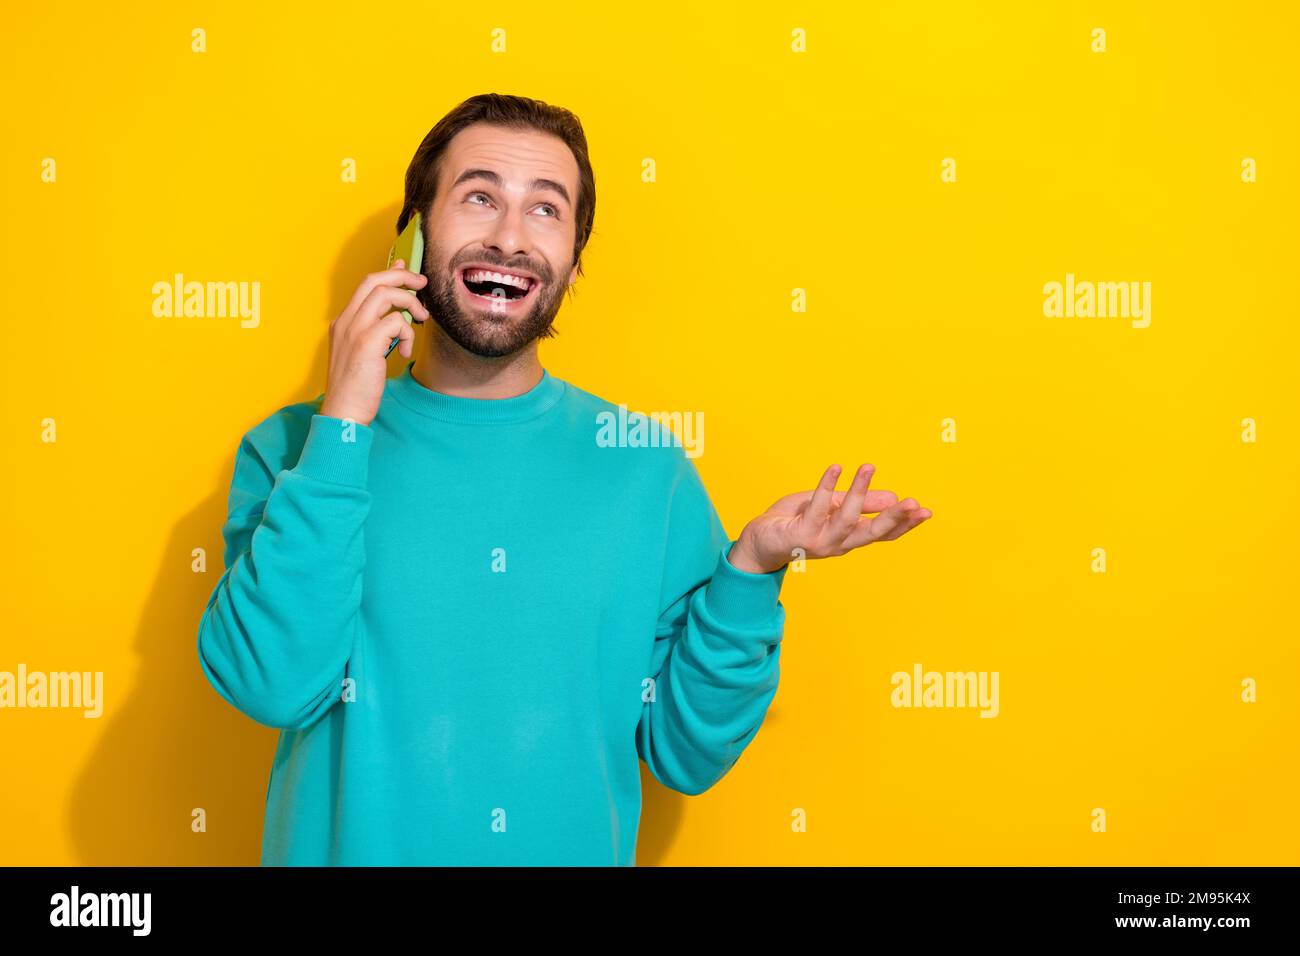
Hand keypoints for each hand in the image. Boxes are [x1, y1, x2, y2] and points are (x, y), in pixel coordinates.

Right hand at [319, 258, 430, 426]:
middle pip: (374, 280)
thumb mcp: (365, 354)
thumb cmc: (357, 388)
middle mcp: (345, 321)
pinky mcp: (366, 343)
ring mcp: (353, 330)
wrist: (343, 413)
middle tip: (423, 284)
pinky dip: (407, 333)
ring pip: (385, 294)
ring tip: (420, 320)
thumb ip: (378, 331)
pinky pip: (395, 321)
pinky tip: (405, 352)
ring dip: (410, 303)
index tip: (408, 270)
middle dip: (402, 277)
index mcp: (343, 322)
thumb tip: (397, 315)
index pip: (366, 285)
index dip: (390, 273)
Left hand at [728, 463, 931, 573]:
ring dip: (860, 492)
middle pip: (873, 533)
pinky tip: (836, 468)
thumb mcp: (829, 509)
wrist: (758, 543)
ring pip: (847, 519)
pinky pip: (816, 508)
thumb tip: (892, 495)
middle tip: (915, 503)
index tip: (927, 511)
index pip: (884, 534)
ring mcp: (820, 542)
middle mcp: (839, 544)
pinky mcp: (800, 535)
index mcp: (849, 537)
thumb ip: (857, 503)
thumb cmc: (794, 522)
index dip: (905, 524)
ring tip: (869, 467)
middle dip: (895, 519)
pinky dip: (827, 486)